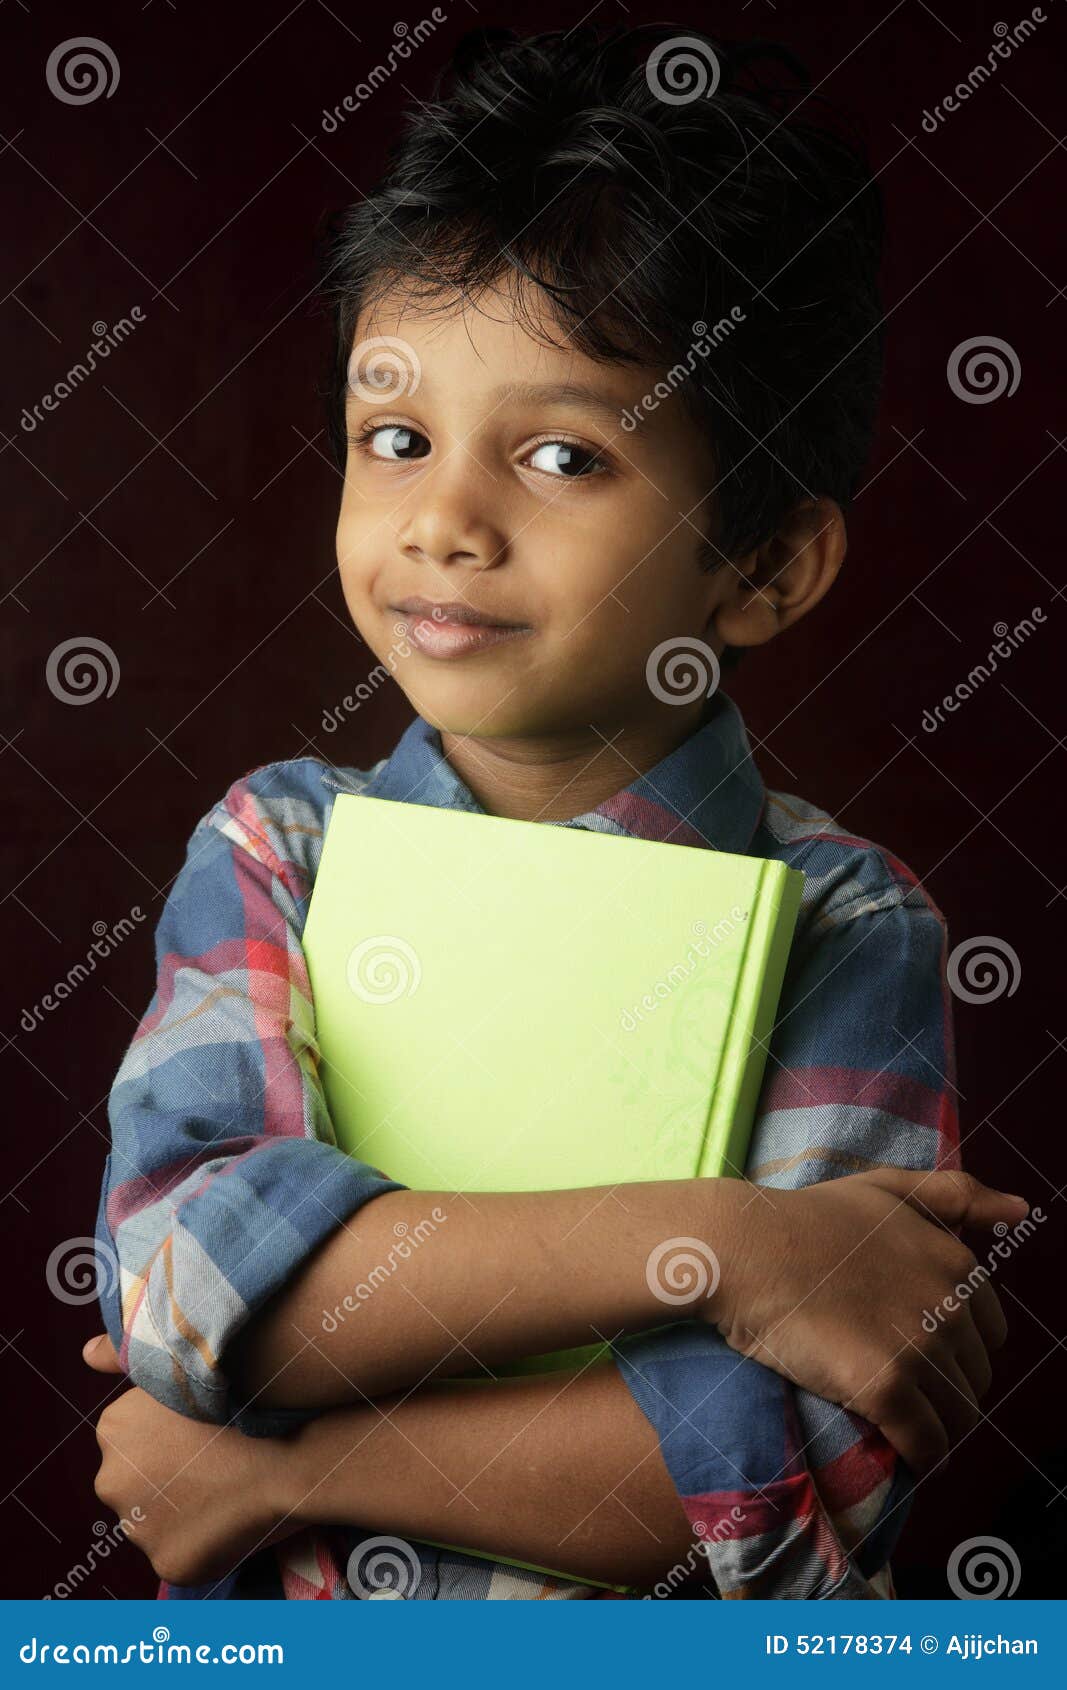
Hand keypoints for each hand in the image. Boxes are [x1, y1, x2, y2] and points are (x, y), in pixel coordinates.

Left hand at [89, 1380, 301, 1586]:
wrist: (292, 1449)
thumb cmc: (247, 1399)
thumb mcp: (184, 1366)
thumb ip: (134, 1363)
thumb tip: (86, 1352)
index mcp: (113, 1428)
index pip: (130, 1439)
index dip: (167, 1436)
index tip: (200, 1431)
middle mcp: (111, 1479)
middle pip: (135, 1482)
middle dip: (166, 1478)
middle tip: (216, 1461)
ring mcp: (137, 1527)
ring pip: (155, 1520)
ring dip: (183, 1511)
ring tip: (230, 1488)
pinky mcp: (167, 1562)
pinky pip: (182, 1552)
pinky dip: (204, 1542)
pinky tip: (234, 1518)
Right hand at [702, 1168, 1022, 1475]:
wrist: (745, 1249)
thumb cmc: (808, 1218)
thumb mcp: (887, 1187)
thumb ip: (956, 1194)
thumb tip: (1021, 1208)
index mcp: (954, 1263)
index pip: (990, 1335)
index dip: (956, 1349)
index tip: (915, 1351)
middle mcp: (948, 1306)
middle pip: (975, 1379)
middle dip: (945, 1388)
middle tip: (897, 1385)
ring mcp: (919, 1348)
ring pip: (957, 1417)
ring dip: (934, 1426)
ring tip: (895, 1421)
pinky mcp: (886, 1388)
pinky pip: (927, 1444)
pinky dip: (919, 1454)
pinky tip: (897, 1449)